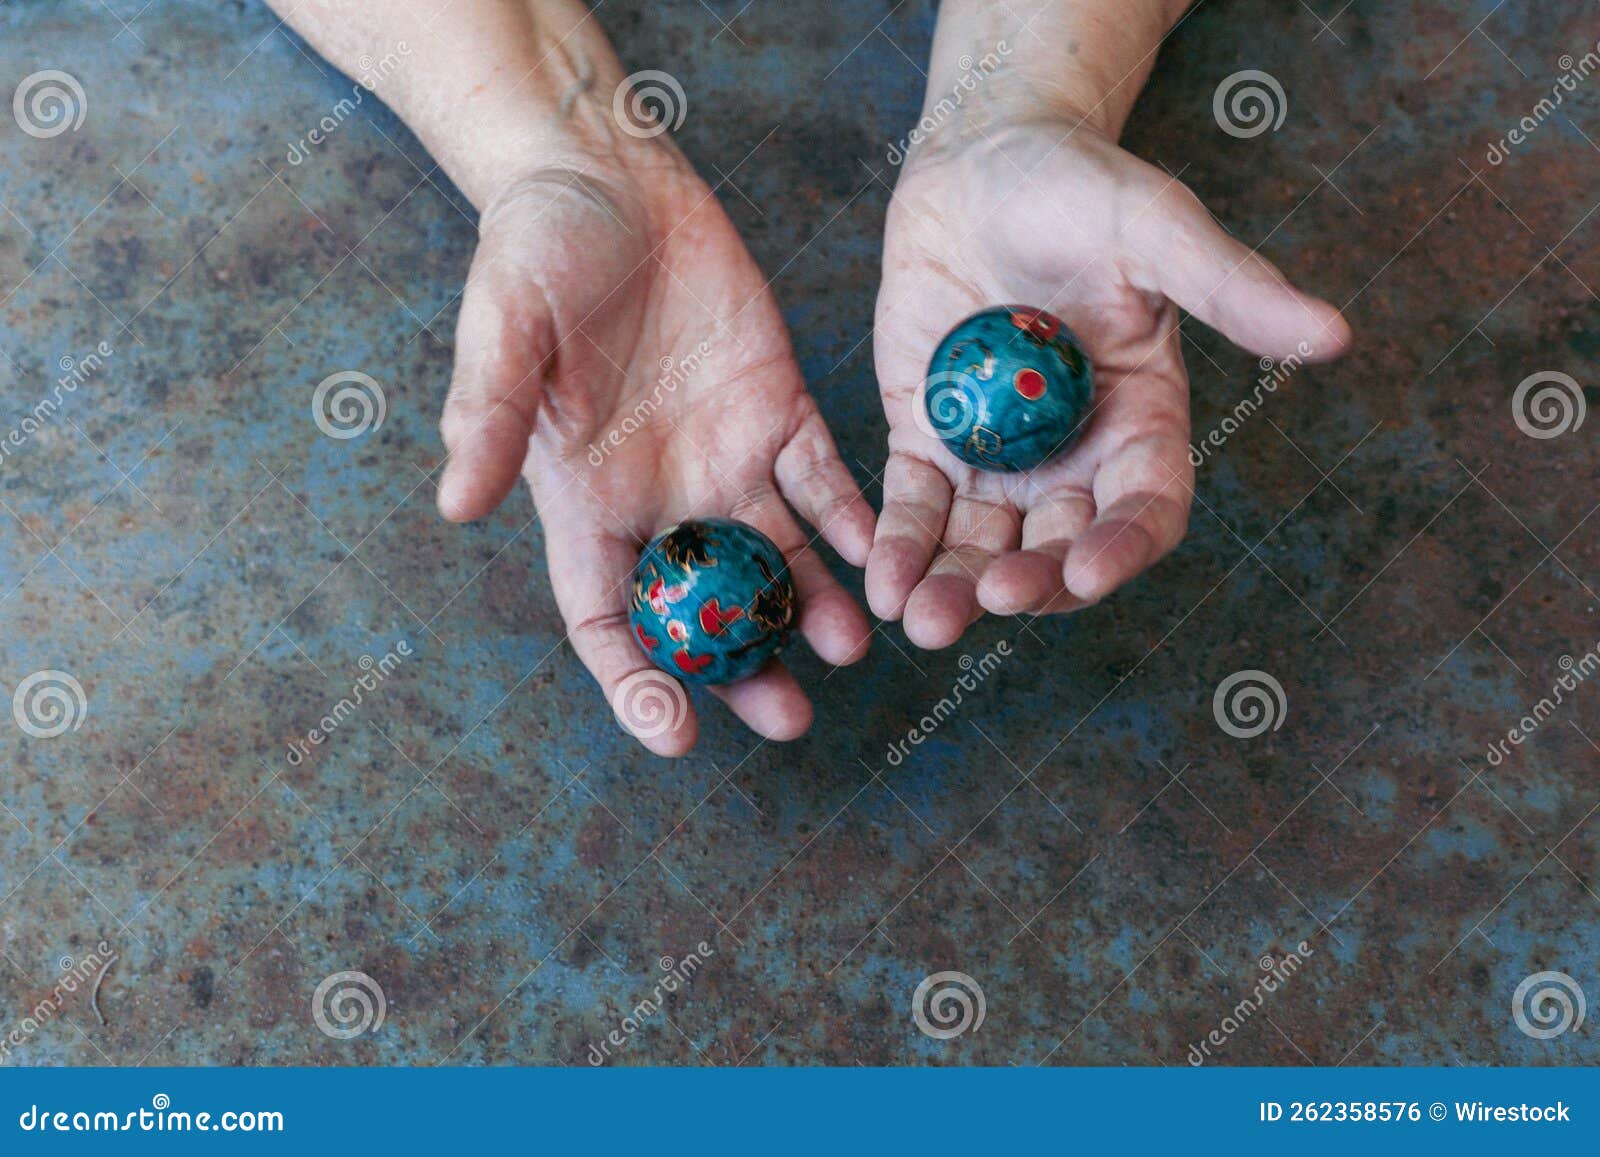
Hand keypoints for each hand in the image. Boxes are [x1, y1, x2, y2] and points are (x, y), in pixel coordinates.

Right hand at [437, 150, 874, 754]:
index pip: (606, 616)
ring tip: (855, 642)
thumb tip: (456, 505)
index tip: (676, 731)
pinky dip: (854, 518)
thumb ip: (490, 415)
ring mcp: (726, 456)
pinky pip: (824, 479)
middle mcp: (661, 495)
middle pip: (705, 608)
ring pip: (778, 557)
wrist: (605, 174)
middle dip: (746, 667)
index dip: (635, 681)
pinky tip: (884, 549)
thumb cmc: (534, 247)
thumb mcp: (502, 327)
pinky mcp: (780, 406)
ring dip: (816, 606)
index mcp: (586, 498)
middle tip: (792, 717)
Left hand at [867, 118, 1351, 647]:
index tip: (1088, 573)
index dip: (1121, 549)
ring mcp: (999, 454)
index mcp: (1142, 422)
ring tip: (922, 622)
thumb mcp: (1157, 230)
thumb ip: (1233, 289)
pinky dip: (900, 546)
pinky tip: (877, 583)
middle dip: (1027, 582)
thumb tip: (1335, 335)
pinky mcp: (929, 439)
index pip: (1143, 509)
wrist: (982, 160)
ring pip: (981, 543)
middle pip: (1057, 546)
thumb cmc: (1082, 186)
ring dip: (954, 587)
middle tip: (990, 600)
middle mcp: (1073, 456)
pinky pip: (916, 507)